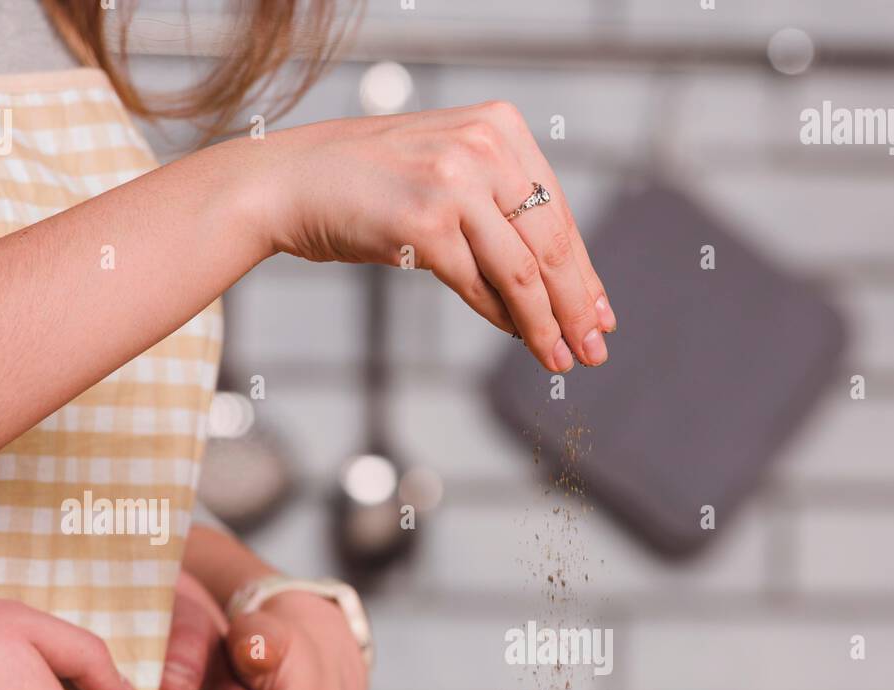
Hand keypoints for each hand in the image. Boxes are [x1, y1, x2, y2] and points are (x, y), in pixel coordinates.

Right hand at [258, 102, 615, 373]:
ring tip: (562, 359)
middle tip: (593, 348)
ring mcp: (454, 183)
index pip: (558, 213)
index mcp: (499, 127)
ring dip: (546, 324)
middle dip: (576, 306)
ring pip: (522, 271)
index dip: (584, 272)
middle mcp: (484, 146)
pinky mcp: (426, 224)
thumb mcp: (448, 173)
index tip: (601, 315)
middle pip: (550, 244)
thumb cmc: (370, 185)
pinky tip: (518, 338)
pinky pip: (479, 285)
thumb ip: (501, 209)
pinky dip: (501, 317)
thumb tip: (561, 283)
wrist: (292, 181)